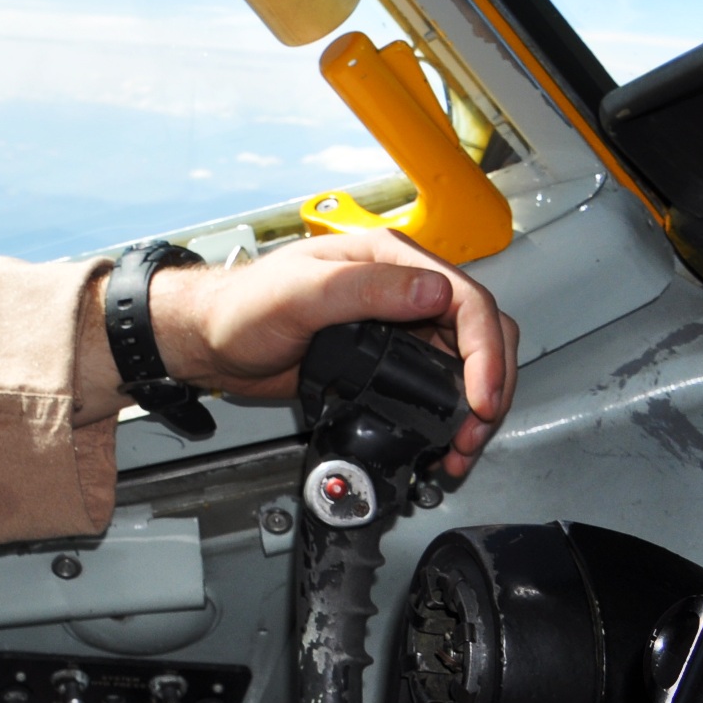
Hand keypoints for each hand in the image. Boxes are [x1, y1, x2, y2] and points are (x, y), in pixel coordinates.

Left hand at [142, 230, 519, 477]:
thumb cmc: (241, 307)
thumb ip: (365, 289)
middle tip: (476, 428)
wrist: (211, 340)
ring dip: (476, 402)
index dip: (485, 349)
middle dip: (491, 382)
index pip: (465, 297)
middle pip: (479, 330)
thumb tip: (433, 291)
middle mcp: (399, 287)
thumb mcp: (300, 291)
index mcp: (386, 258)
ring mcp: (397, 322)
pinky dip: (450, 410)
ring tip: (463, 443)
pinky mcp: (386, 355)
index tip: (481, 395)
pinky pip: (436, 380)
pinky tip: (444, 436)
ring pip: (465, 360)